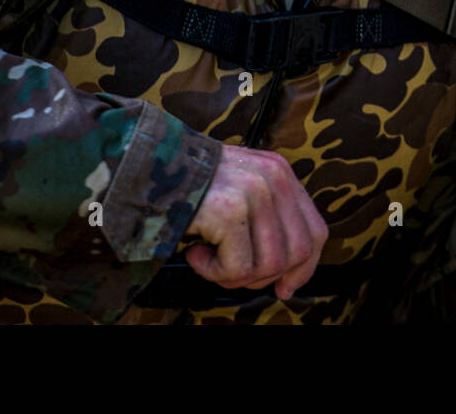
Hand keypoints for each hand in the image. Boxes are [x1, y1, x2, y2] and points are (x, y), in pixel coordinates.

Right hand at [184, 143, 328, 299]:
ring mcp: (254, 192)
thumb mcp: (238, 187)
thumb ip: (267, 216)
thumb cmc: (186, 186)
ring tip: (207, 257)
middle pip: (296, 253)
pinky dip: (212, 272)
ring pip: (268, 266)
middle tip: (229, 272)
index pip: (315, 231)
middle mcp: (273, 177)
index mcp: (279, 171)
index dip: (304, 269)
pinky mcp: (231, 211)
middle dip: (264, 276)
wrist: (141, 167)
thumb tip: (287, 275)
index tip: (284, 288)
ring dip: (234, 275)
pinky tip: (194, 252)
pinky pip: (238, 269)